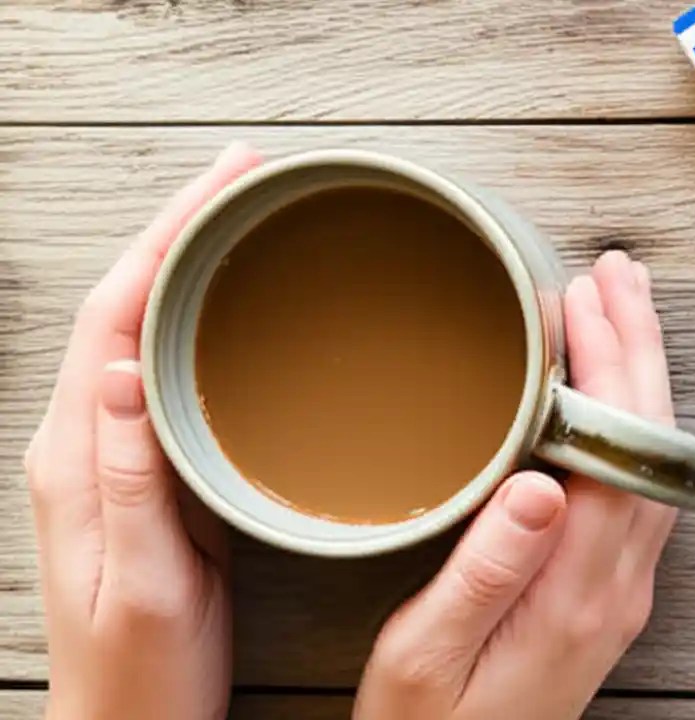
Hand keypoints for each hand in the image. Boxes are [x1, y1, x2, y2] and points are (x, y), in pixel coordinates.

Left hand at [26, 143, 261, 719]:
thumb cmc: (138, 669)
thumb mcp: (143, 582)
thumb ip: (130, 478)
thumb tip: (125, 365)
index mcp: (79, 456)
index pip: (115, 315)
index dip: (165, 238)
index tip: (222, 183)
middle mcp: (85, 440)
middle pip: (127, 303)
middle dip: (180, 227)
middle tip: (244, 176)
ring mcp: (110, 454)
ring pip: (145, 327)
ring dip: (188, 263)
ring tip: (242, 219)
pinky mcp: (140, 472)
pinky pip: (164, 366)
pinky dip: (197, 316)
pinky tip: (235, 312)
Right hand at [355, 250, 678, 719]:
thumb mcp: (425, 655)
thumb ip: (485, 571)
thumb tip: (542, 482)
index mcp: (577, 594)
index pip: (621, 454)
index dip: (608, 366)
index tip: (582, 301)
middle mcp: (617, 588)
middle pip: (655, 445)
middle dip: (638, 348)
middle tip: (615, 275)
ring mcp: (618, 590)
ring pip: (656, 462)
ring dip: (641, 378)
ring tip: (619, 309)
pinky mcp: (603, 593)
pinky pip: (638, 485)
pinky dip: (629, 420)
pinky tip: (606, 391)